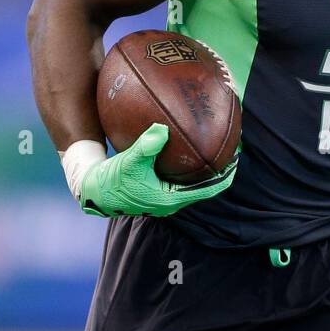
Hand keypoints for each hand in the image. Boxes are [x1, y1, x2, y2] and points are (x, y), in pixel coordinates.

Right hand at [78, 123, 236, 217]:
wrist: (93, 189)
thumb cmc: (111, 179)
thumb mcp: (129, 162)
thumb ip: (147, 147)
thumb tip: (163, 130)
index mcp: (171, 199)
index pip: (209, 189)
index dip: (225, 176)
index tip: (237, 159)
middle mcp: (171, 201)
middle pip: (204, 185)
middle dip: (217, 169)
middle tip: (230, 149)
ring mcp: (164, 196)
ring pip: (192, 182)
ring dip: (203, 168)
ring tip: (214, 148)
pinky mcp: (156, 190)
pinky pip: (179, 177)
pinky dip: (187, 165)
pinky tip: (185, 148)